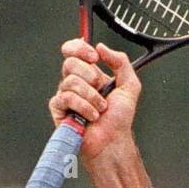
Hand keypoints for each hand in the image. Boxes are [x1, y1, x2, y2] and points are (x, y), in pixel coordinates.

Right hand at [49, 40, 141, 160]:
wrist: (113, 140)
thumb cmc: (120, 119)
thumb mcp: (129, 85)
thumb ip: (121, 62)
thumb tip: (101, 47)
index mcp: (89, 74)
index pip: (73, 50)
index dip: (79, 48)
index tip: (94, 57)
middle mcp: (75, 82)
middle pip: (70, 62)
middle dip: (90, 75)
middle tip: (100, 88)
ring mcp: (65, 95)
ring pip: (70, 81)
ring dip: (92, 96)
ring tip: (100, 109)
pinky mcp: (59, 109)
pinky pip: (66, 98)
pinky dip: (84, 107)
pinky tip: (91, 116)